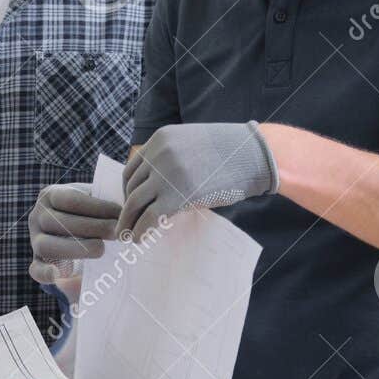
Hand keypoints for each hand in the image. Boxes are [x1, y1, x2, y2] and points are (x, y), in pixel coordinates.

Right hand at [29, 182, 120, 284]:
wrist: (79, 233)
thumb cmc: (92, 213)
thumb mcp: (93, 199)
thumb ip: (104, 201)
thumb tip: (126, 209)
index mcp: (50, 195)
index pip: (70, 199)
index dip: (97, 207)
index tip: (120, 213)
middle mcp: (37, 216)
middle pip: (60, 222)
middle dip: (93, 228)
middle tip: (118, 234)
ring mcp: (34, 240)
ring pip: (46, 245)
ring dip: (76, 248)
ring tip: (102, 249)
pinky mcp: (36, 262)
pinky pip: (35, 269)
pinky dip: (45, 273)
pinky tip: (57, 275)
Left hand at [120, 122, 278, 239]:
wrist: (252, 155)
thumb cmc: (229, 152)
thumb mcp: (192, 144)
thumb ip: (171, 158)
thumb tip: (157, 186)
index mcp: (160, 139)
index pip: (132, 168)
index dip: (127, 189)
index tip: (130, 203)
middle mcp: (158, 155)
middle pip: (130, 186)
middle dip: (126, 208)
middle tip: (126, 223)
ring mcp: (165, 175)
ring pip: (134, 202)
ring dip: (128, 222)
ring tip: (127, 235)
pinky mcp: (176, 196)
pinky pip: (148, 216)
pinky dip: (139, 230)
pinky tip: (138, 239)